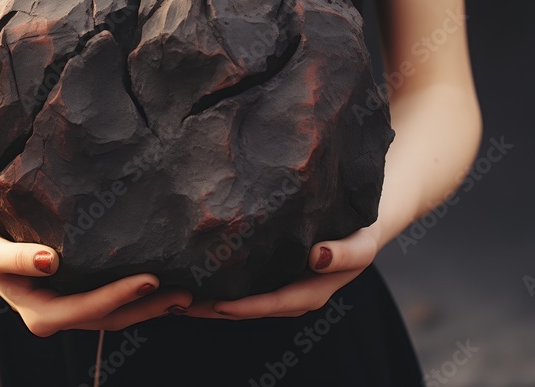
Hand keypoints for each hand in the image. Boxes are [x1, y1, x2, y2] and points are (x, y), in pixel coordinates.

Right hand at [0, 221, 192, 336]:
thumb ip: (17, 258)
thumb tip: (51, 261)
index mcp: (40, 314)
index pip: (89, 309)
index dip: (121, 296)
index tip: (152, 279)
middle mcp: (60, 316)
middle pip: (113, 318)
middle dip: (150, 308)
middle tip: (187, 293)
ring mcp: (73, 309)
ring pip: (119, 314)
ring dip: (152, 306)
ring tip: (188, 293)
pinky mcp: (81, 295)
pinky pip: (116, 301)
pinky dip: (141, 296)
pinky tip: (168, 282)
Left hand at [183, 224, 379, 318]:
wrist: (362, 226)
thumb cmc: (361, 234)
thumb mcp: (360, 244)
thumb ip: (343, 253)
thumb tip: (318, 257)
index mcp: (309, 293)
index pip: (271, 304)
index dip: (244, 307)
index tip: (216, 305)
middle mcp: (288, 295)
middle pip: (246, 307)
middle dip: (212, 308)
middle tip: (176, 302)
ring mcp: (277, 286)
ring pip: (237, 298)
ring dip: (206, 299)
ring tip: (172, 293)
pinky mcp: (267, 272)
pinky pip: (239, 283)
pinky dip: (215, 283)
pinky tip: (190, 274)